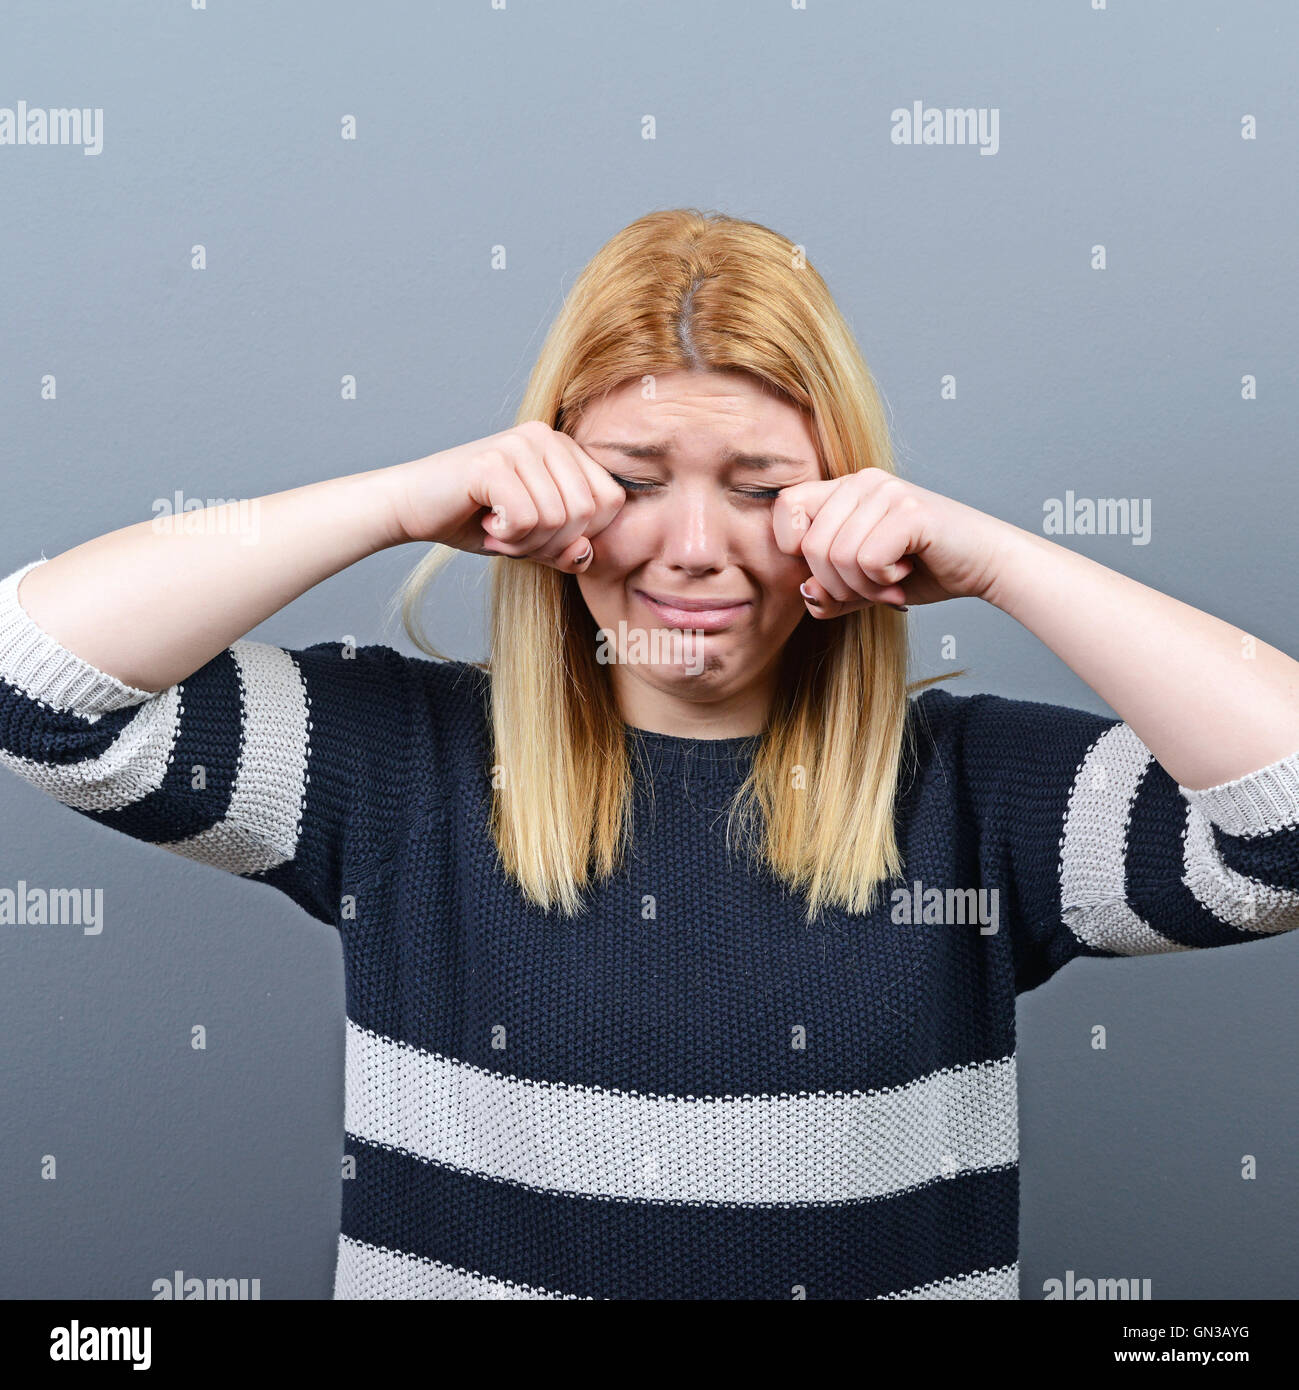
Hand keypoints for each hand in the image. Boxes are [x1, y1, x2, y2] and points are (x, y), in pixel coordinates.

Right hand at [391, 420, 625, 573]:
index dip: (582, 535)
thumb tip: (584, 555)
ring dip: (525, 543)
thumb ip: (567, 548)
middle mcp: (546, 437)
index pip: (611, 501)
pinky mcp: (494, 461)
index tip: (541, 536)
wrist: (410, 507)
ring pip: (557, 519)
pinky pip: (526, 519)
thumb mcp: (533, 541)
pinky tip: (485, 524)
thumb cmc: (473, 519)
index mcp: (564, 448)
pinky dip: (506, 537)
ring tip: (497, 530)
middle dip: (552, 543)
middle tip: (514, 538)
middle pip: (587, 512)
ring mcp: (520, 444)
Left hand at [771, 469, 1013, 617]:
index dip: (795, 549)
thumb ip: (830, 592)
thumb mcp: (864, 586)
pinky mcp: (909, 510)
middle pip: (811, 545)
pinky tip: (906, 573)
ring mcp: (887, 491)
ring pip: (838, 556)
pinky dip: (884, 581)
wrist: (985, 565)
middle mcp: (862, 481)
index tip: (831, 570)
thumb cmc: (925, 570)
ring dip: (864, 586)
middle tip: (872, 588)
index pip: (785, 508)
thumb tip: (807, 594)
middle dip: (837, 584)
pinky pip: (868, 559)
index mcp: (844, 490)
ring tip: (892, 582)